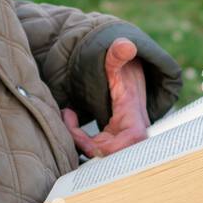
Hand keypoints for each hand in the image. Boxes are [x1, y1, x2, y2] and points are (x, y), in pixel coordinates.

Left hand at [61, 37, 149, 158]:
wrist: (129, 73)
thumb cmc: (122, 69)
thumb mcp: (116, 63)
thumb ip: (117, 56)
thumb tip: (126, 45)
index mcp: (134, 124)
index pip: (115, 149)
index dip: (91, 145)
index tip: (73, 122)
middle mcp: (132, 138)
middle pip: (104, 157)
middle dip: (82, 143)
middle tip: (68, 117)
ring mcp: (124, 141)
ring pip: (98, 155)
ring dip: (79, 140)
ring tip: (68, 115)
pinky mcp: (115, 141)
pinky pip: (96, 150)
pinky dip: (81, 139)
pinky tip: (72, 119)